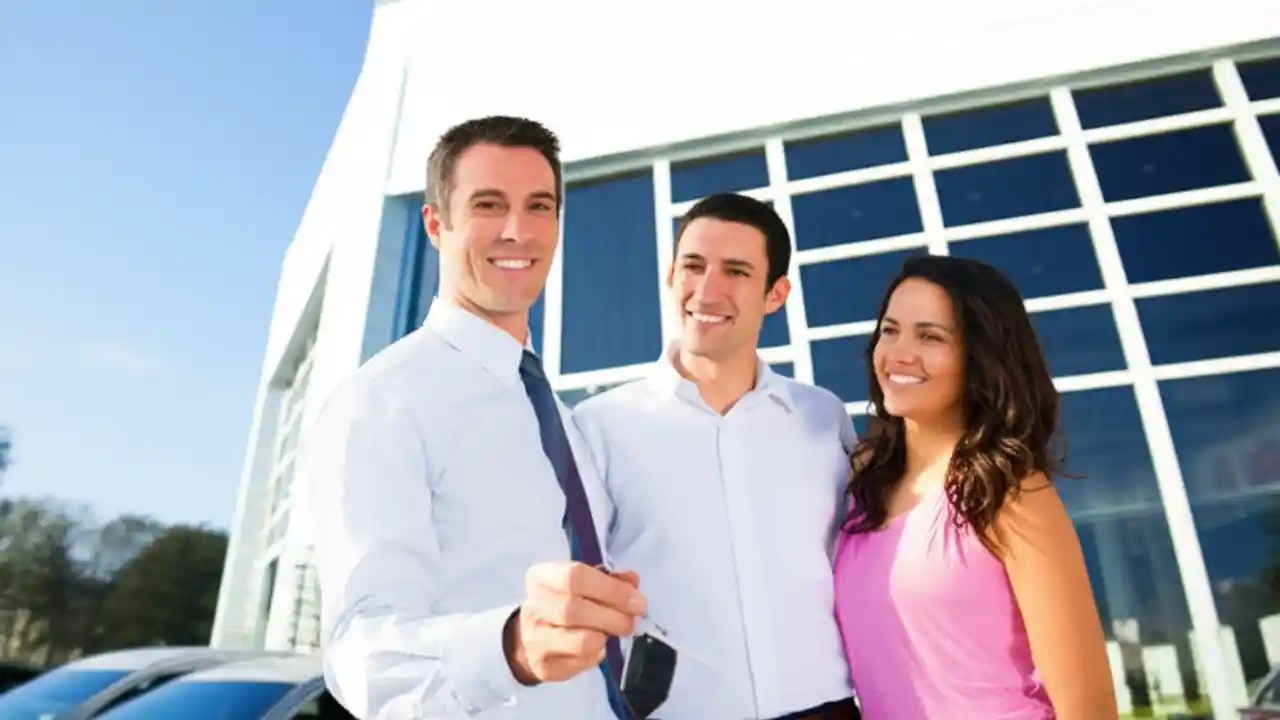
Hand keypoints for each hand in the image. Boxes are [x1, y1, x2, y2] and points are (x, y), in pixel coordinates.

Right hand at [503, 561, 644, 684]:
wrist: (533, 638)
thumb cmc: (565, 602)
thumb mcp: (584, 584)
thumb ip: (610, 580)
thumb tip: (632, 581)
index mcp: (542, 577)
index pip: (575, 576)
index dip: (611, 589)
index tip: (637, 602)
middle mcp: (533, 606)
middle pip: (574, 610)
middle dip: (613, 616)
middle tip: (632, 621)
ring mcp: (535, 639)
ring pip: (580, 641)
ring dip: (606, 637)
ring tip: (615, 633)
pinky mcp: (544, 666)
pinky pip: (580, 662)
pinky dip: (597, 655)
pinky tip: (598, 647)